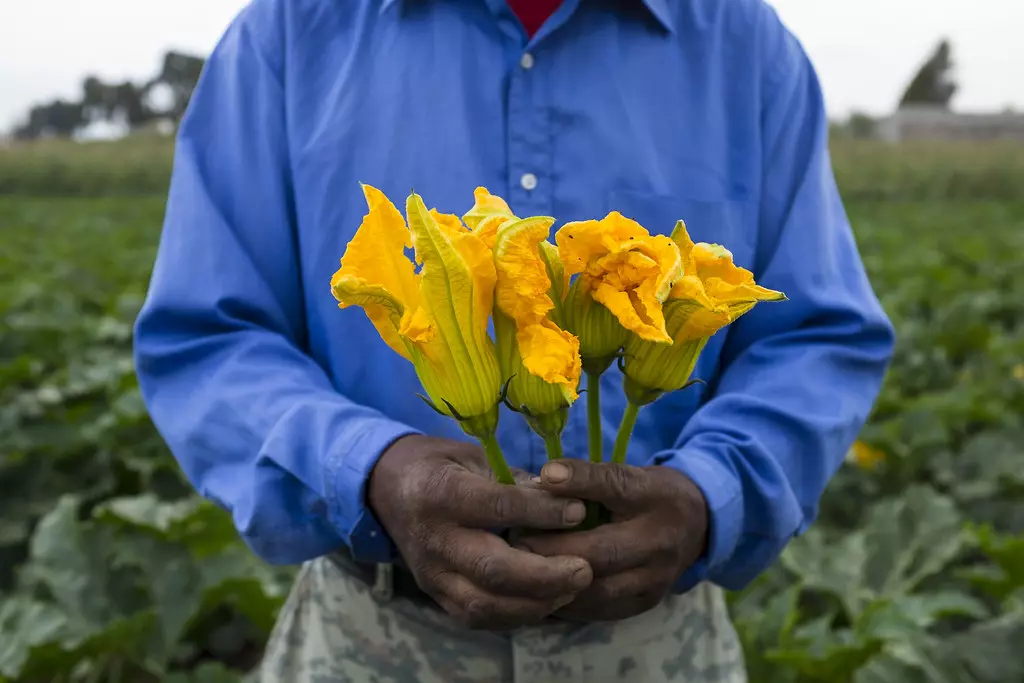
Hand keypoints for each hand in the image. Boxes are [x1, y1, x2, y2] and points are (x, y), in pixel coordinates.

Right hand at [367, 435, 593, 628]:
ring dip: (535, 603)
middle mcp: (434, 540)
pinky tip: (547, 601)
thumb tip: (563, 499)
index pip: (497, 508)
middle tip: (585, 570)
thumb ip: (514, 481)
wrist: (386, 488)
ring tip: (572, 589)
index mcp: (441, 494)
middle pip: (492, 569)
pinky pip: (477, 617)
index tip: (580, 512)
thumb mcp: (473, 457)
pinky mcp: (435, 595)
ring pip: (485, 604)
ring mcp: (431, 574)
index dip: (541, 512)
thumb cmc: (440, 466)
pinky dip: (516, 614)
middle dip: (545, 575)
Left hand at [516, 459, 707, 621]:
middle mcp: (658, 541)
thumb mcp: (631, 473)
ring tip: (519, 569)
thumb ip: (592, 478)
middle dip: (551, 548)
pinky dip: (564, 600)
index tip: (545, 474)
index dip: (580, 480)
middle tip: (513, 542)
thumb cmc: (649, 494)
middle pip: (600, 550)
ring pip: (596, 588)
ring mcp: (654, 579)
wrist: (698, 527)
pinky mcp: (644, 604)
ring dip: (553, 580)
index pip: (616, 485)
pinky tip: (537, 590)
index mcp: (655, 497)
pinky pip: (596, 608)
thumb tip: (542, 478)